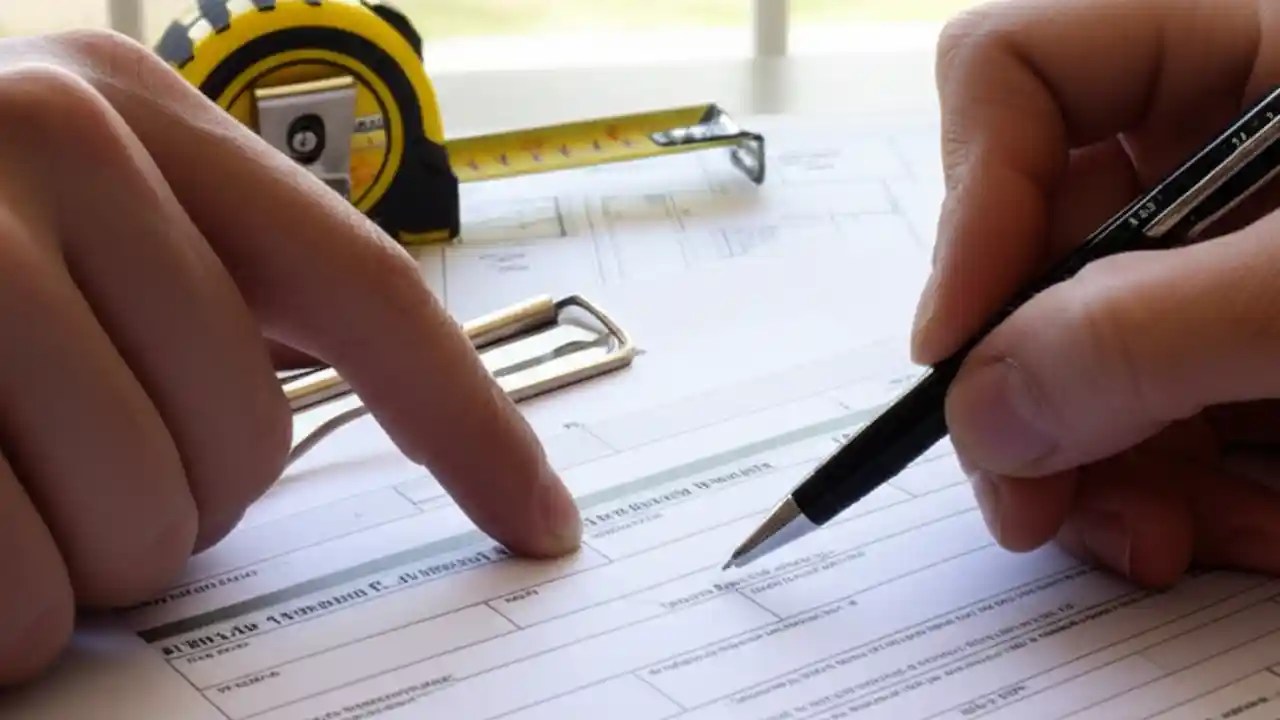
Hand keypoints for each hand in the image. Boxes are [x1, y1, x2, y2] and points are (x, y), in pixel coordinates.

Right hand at [0, 31, 579, 683]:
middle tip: (57, 461)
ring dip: (73, 561)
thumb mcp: (57, 213)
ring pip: (138, 527)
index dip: (470, 425)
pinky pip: (12, 592)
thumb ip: (193, 291)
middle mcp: (41, 143)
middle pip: (243, 440)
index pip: (365, 294)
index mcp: (130, 113)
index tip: (541, 521)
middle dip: (166, 499)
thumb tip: (364, 438)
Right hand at [916, 0, 1279, 587]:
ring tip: (1159, 542)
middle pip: (1026, 240)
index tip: (959, 348)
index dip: (964, 208)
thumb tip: (978, 416)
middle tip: (1031, 499)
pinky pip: (1150, 393)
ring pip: (1077, 339)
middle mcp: (1206, 132)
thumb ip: (1146, 337)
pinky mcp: (1245, 326)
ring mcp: (1222, 237)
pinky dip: (1168, 475)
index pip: (1010, 71)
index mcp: (1228, 41)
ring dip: (1098, 459)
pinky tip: (1222, 527)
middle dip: (1029, 385)